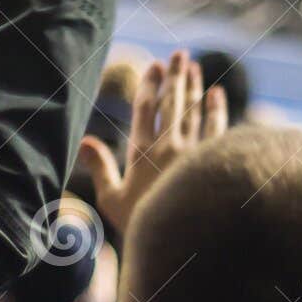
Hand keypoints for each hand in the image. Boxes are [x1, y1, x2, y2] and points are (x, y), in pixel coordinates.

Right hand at [77, 50, 227, 232]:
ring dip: (193, 87)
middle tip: (178, 55)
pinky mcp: (211, 163)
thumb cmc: (140, 225)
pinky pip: (216, 129)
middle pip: (172, 103)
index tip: (154, 66)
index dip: (149, 84)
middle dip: (174, 76)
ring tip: (194, 66)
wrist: (176, 246)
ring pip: (193, 111)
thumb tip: (85, 140)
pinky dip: (216, 110)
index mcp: (141, 153)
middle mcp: (168, 148)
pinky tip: (216, 95)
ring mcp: (192, 154)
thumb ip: (100, 168)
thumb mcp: (112, 199)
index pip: (144, 109)